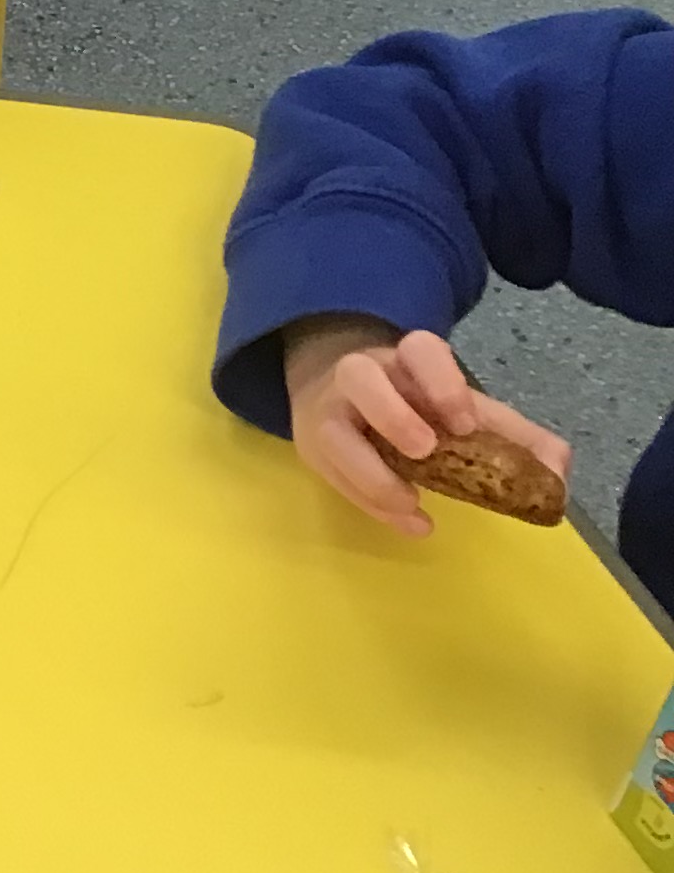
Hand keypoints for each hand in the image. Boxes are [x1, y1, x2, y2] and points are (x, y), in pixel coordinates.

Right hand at [281, 318, 568, 536]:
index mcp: (405, 359)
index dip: (442, 382)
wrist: (342, 397)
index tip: (466, 424)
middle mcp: (358, 377)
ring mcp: (328, 412)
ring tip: (410, 502)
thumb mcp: (464, 410)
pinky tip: (408, 523)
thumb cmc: (415, 405)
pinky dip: (369, 503)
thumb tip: (559, 473)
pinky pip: (331, 475)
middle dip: (391, 413)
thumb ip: (516, 438)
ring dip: (368, 470)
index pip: (420, 349)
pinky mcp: (313, 448)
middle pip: (358, 376)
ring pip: (330, 430)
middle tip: (425, 451)